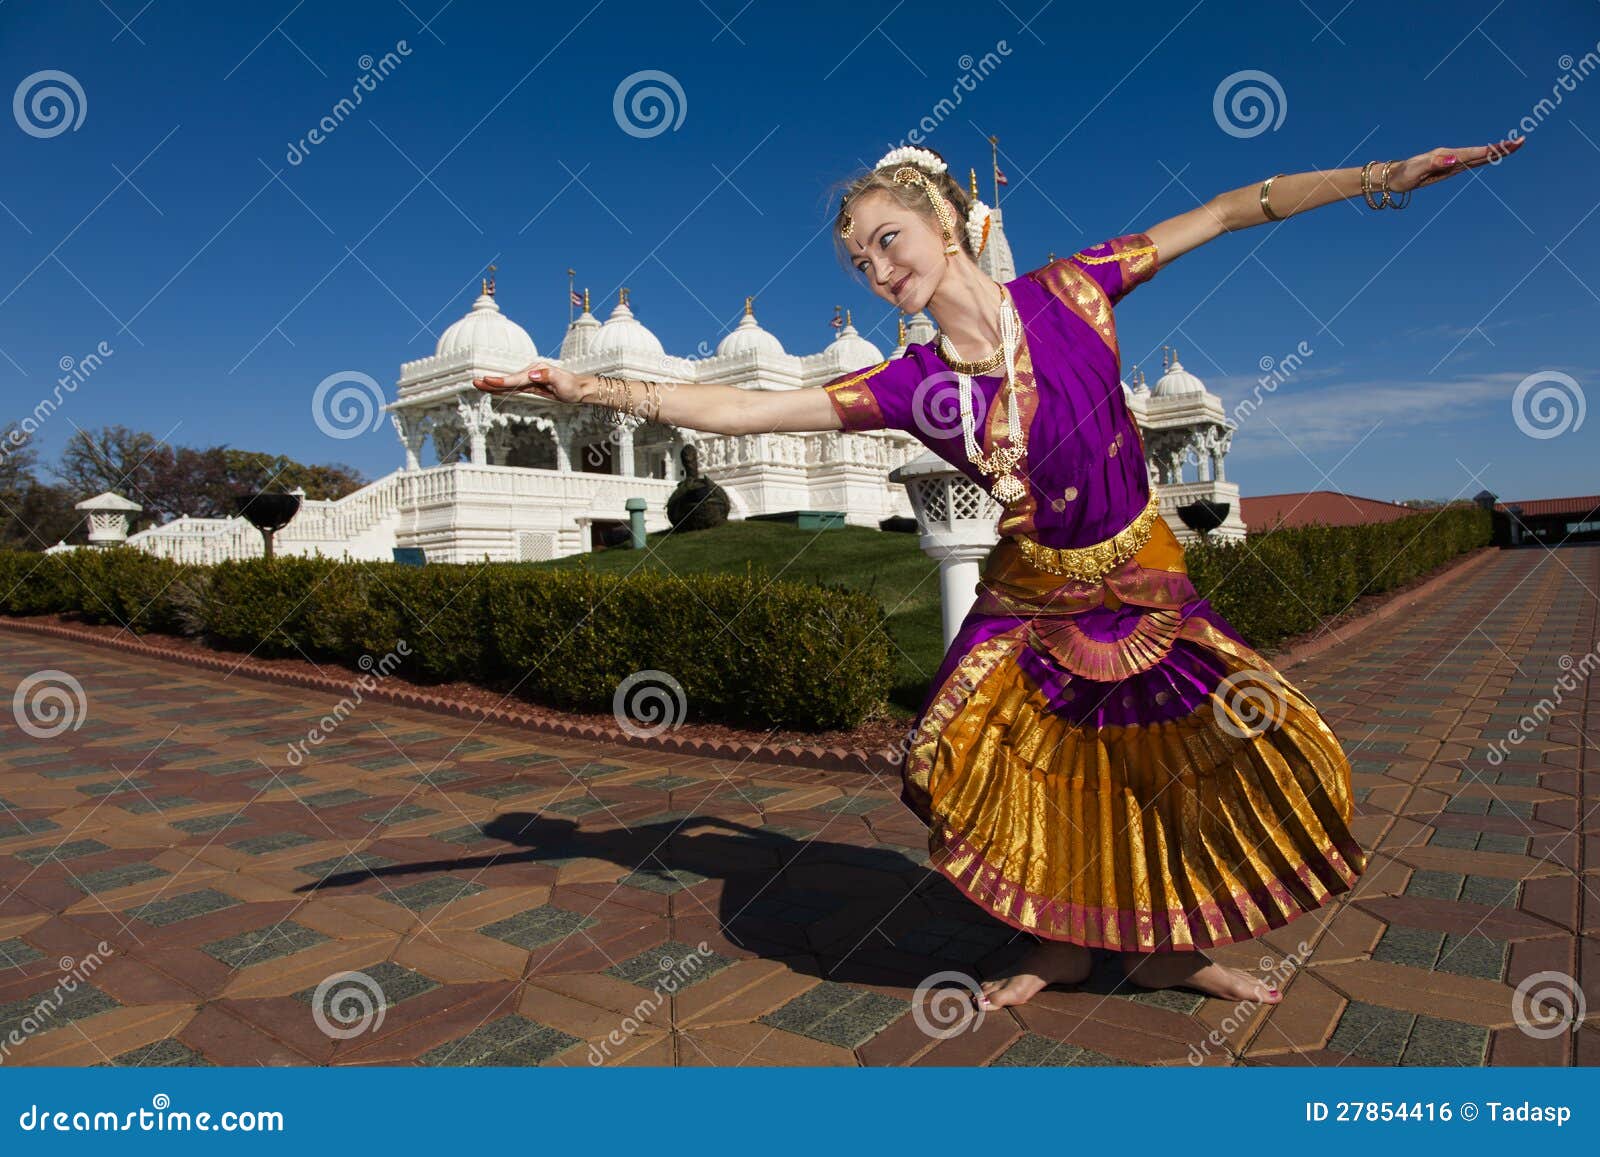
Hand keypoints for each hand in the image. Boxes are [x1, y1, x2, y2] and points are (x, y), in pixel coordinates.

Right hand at [472, 362, 583, 401]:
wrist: (580, 389)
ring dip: (493, 385)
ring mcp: (530, 379)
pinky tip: (494, 390)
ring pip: (509, 384)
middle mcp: (531, 373)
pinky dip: (503, 389)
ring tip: (478, 385)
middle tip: (475, 382)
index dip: (501, 381)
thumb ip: (547, 376)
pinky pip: (514, 388)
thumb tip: (531, 374)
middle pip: (508, 380)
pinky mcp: (531, 386)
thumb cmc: (572, 386)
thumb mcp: (562, 381)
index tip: (488, 381)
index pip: (515, 378)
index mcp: (536, 370)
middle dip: (491, 382)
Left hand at [1388, 137, 1525, 193]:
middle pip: (1480, 153)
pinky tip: (1492, 156)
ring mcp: (1450, 162)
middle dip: (1500, 148)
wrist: (1392, 177)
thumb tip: (1452, 160)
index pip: (1473, 154)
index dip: (1491, 150)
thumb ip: (1434, 164)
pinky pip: (1470, 163)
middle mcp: (1451, 157)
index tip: (1508, 146)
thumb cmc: (1403, 174)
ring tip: (1514, 146)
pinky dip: (1483, 158)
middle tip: (1521, 142)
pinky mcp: (1448, 168)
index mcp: (1446, 156)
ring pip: (1477, 157)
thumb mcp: (1416, 170)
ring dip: (1496, 152)